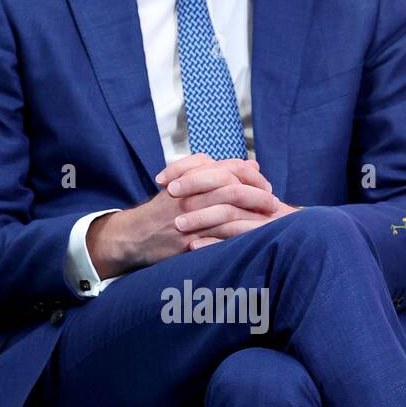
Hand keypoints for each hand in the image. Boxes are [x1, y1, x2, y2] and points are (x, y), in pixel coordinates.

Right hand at [85, 154, 297, 276]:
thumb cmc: (161, 210)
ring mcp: (187, 217)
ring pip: (227, 211)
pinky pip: (218, 237)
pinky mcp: (187, 240)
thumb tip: (252, 165)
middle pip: (231, 188)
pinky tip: (253, 238)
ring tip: (268, 220)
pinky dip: (239, 236)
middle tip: (273, 202)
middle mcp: (188, 195)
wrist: (132, 235)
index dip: (250, 175)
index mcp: (188, 178)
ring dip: (252, 216)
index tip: (265, 184)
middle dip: (257, 195)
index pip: (227, 169)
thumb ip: (217, 173)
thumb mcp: (184, 183)